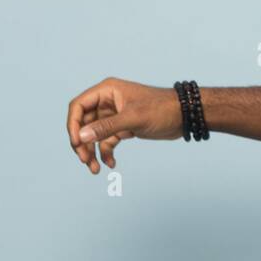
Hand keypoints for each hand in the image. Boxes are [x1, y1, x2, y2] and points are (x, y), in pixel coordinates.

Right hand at [66, 77, 183, 173]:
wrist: (186, 116)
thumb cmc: (163, 109)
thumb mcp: (134, 118)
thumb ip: (106, 127)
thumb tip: (80, 137)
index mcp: (107, 91)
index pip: (78, 107)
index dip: (73, 125)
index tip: (76, 143)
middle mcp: (107, 101)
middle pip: (83, 123)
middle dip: (82, 143)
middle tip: (85, 161)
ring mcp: (115, 115)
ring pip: (94, 135)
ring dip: (92, 151)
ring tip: (95, 169)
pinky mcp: (123, 127)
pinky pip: (107, 141)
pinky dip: (106, 153)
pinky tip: (111, 164)